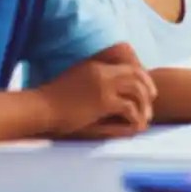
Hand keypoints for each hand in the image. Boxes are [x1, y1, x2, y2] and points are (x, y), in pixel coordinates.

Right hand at [37, 43, 156, 136]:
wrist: (38, 107)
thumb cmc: (49, 100)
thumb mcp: (72, 82)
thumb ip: (88, 80)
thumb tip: (98, 87)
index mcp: (95, 66)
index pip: (126, 66)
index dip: (139, 76)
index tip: (144, 88)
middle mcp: (102, 72)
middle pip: (136, 74)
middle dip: (148, 87)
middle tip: (153, 101)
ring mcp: (103, 85)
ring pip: (137, 89)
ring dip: (145, 103)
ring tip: (147, 116)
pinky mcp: (102, 101)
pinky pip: (129, 107)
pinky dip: (136, 117)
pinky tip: (137, 125)